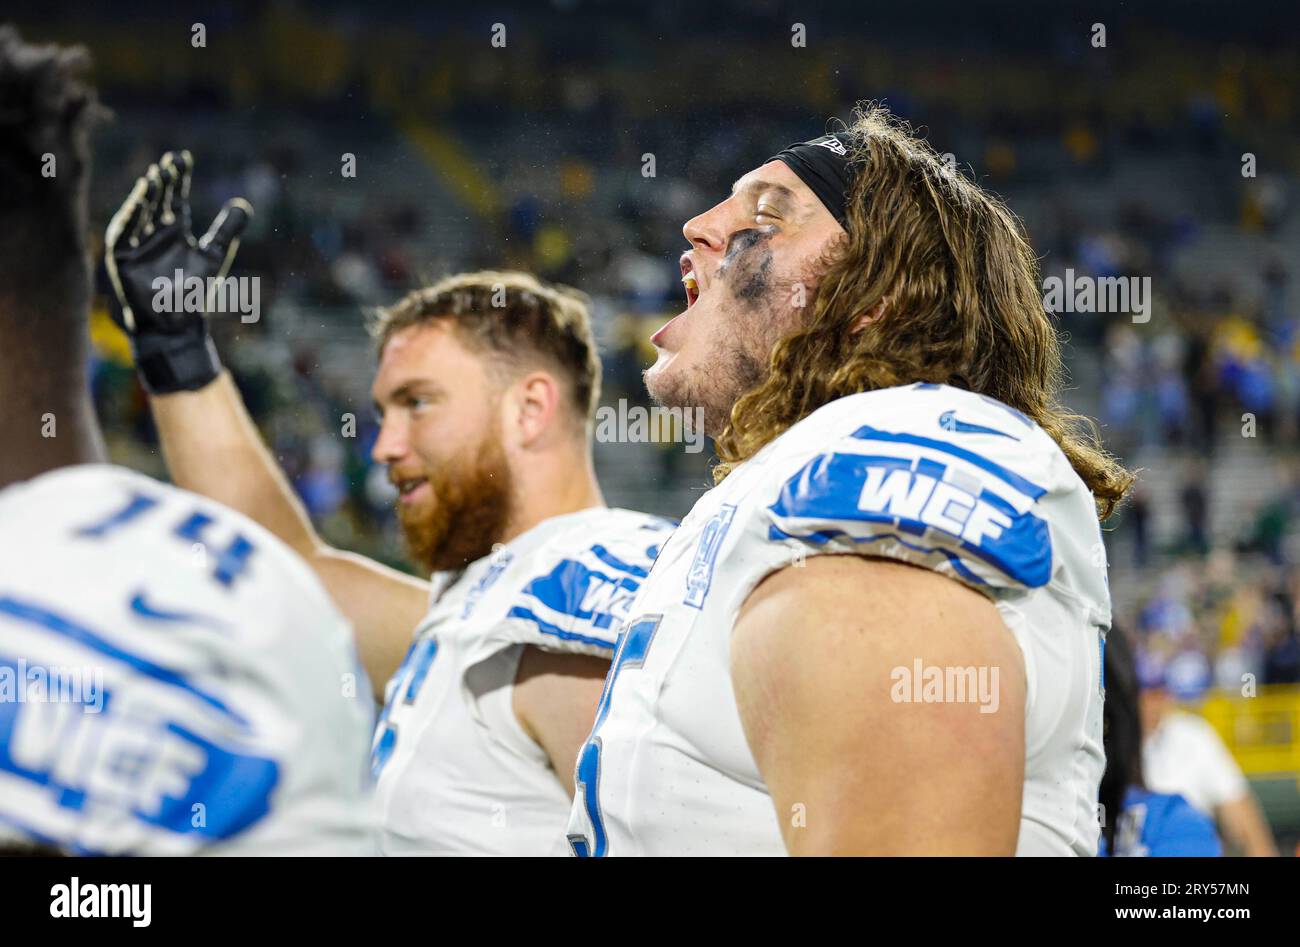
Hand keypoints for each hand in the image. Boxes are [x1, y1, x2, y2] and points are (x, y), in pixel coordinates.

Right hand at [105, 150, 252, 392]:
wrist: (176, 323)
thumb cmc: (194, 292)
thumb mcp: (214, 255)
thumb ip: (227, 230)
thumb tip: (244, 203)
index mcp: (175, 230)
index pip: (176, 197)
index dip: (179, 178)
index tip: (183, 157)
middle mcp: (154, 232)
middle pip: (157, 200)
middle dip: (162, 182)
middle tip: (168, 163)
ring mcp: (136, 243)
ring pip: (139, 213)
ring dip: (146, 196)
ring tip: (155, 178)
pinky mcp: (121, 257)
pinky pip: (123, 233)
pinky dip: (130, 217)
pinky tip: (139, 202)